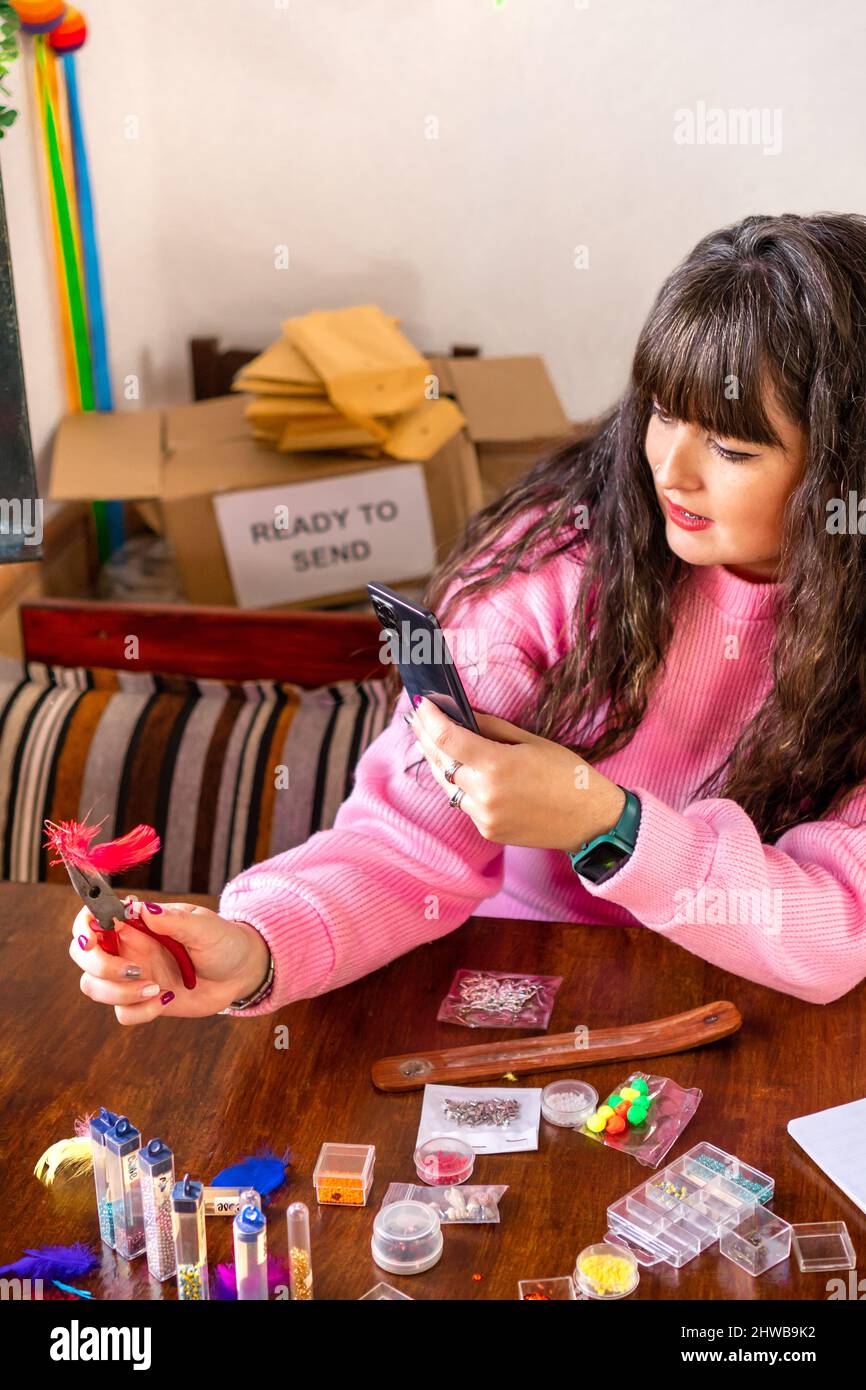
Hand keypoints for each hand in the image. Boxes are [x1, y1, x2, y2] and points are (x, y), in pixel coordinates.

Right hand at [69, 899, 270, 1023]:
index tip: (95, 937)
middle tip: (133, 969)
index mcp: (137, 923)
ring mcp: (133, 976)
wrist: (240, 973)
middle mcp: (128, 948)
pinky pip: (122, 1013)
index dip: (83, 927)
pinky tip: (166, 999)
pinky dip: (141, 1011)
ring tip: (155, 987)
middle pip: (81, 955)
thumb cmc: (222, 941)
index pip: (92, 919)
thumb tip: (139, 909)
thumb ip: (172, 920)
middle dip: (98, 965)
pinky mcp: (143, 1001)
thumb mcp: (203, 926)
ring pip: (94, 987)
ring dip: (119, 991)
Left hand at [409, 697, 626, 851]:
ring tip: (429, 741)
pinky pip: (464, 803)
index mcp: (496, 765)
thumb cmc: (567, 774)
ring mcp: (484, 816)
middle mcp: (484, 794)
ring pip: (447, 785)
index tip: (421, 704)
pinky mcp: (488, 831)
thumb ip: (491, 728)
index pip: (447, 738)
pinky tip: (457, 769)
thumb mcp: (531, 741)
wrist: (590, 819)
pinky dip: (459, 784)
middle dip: (426, 737)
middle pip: (440, 761)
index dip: (430, 719)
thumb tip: (461, 715)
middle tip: (417, 719)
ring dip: (438, 762)